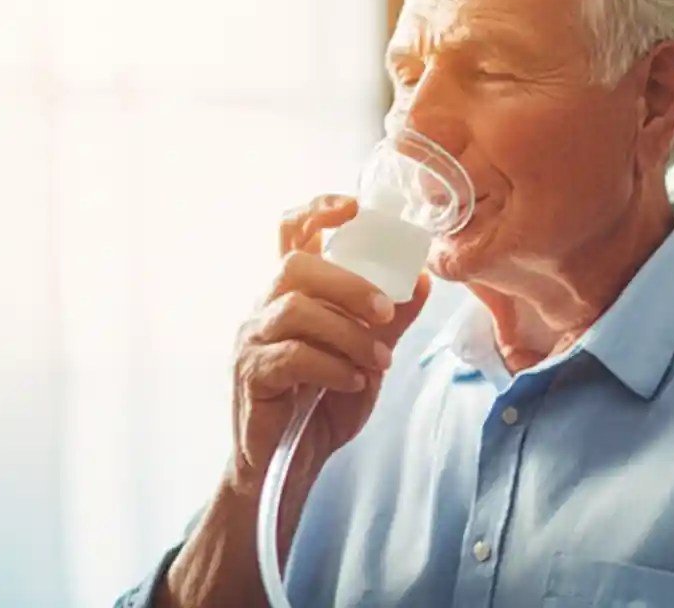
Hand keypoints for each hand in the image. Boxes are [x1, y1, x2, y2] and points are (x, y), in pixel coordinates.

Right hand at [229, 194, 430, 494]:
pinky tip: (352, 382)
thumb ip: (389, 321)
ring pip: (295, 309)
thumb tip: (422, 281)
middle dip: (348, 283)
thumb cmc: (323, 405)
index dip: (318, 210)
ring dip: (347, 332)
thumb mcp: (367, 357)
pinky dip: (331, 366)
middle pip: (295, 265)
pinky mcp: (252, 375)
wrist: (289, 466)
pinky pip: (291, 356)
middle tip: (384, 311)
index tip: (354, 207)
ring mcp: (252, 340)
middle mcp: (265, 308)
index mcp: (292, 294)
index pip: (291, 233)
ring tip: (377, 360)